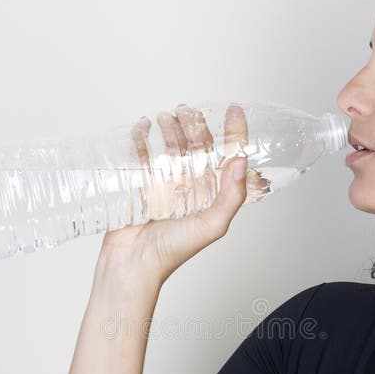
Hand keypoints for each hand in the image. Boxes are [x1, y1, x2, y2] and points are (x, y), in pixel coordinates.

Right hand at [97, 102, 259, 283]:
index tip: (234, 109)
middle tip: (188, 111)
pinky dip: (141, 137)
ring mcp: (164, 184)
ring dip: (170, 127)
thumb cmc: (172, 251)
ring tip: (167, 116)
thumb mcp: (212, 225)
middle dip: (195, 124)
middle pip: (196, 146)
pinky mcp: (139, 184)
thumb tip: (241, 162)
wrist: (133, 264)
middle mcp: (190, 187)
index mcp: (211, 195)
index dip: (234, 132)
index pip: (227, 157)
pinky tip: (143, 127)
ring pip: (170, 146)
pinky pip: (140, 154)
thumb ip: (232, 196)